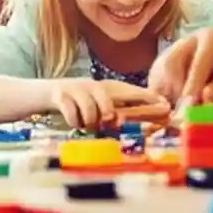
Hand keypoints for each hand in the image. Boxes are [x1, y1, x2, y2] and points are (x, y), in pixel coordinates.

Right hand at [48, 79, 168, 128]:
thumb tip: (143, 126)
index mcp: (107, 88)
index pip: (131, 92)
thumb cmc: (79, 103)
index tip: (164, 106)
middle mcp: (94, 85)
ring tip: (85, 123)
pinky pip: (72, 115)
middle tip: (105, 122)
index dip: (148, 99)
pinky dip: (72, 121)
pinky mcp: (61, 95)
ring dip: (87, 122)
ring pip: (90, 112)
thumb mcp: (99, 105)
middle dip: (108, 116)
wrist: (47, 91)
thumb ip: (118, 114)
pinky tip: (72, 121)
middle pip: (108, 104)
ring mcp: (77, 88)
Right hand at [147, 29, 212, 103]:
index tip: (190, 107)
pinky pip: (157, 75)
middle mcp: (189, 40)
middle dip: (174, 89)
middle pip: (171, 63)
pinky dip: (160, 91)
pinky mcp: (167, 58)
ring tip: (176, 108)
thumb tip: (204, 100)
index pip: (198, 63)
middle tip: (182, 110)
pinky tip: (170, 103)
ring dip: (165, 92)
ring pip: (160, 69)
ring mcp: (176, 48)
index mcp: (210, 39)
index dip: (192, 86)